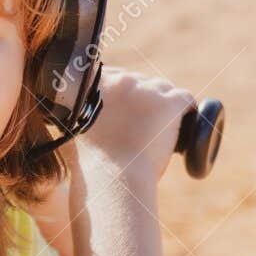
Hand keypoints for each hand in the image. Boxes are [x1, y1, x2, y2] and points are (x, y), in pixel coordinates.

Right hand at [78, 67, 194, 182]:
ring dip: (161, 105)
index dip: (118, 93)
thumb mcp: (70, 134)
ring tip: (159, 128)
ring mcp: (147, 90)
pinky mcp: (170, 103)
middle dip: (140, 99)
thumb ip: (72, 118)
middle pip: (138, 82)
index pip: (112, 76)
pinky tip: (184, 124)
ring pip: (162, 89)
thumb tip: (69, 118)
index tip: (120, 106)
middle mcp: (121, 80)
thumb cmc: (89, 165)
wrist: (113, 178)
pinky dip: (185, 111)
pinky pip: (184, 99)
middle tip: (139, 123)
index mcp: (95, 85)